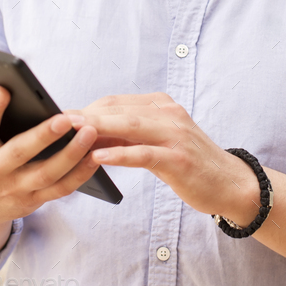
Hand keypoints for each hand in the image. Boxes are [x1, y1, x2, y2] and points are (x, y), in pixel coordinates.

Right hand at [0, 81, 100, 233]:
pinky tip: (96, 156)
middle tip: (65, 118)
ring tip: (89, 131)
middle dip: (42, 136)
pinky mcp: (34, 200)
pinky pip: (61, 188)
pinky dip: (81, 174)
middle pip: (19, 154)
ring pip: (46, 173)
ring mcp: (15, 189)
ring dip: (71, 154)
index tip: (3, 88)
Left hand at [68, 92, 260, 224]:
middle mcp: (168, 114)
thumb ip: (128, 135)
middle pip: (118, 110)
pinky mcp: (179, 159)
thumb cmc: (188, 163)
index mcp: (161, 106)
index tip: (59, 118)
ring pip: (129, 126)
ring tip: (70, 133)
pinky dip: (119, 153)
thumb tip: (88, 133)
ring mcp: (175, 135)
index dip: (86, 108)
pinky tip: (98, 156)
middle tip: (55, 122)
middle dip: (85, 115)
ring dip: (97, 127)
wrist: (229, 183)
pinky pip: (144, 153)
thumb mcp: (157, 142)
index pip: (116, 102)